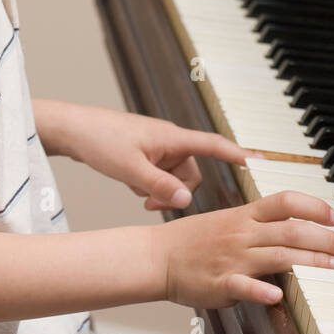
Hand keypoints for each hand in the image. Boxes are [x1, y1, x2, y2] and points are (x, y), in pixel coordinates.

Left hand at [54, 102, 256, 210]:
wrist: (73, 129)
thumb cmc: (100, 140)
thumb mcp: (130, 170)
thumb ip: (159, 186)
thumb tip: (185, 200)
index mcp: (172, 138)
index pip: (214, 145)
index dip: (238, 154)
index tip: (260, 160)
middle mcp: (169, 142)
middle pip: (191, 173)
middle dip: (177, 191)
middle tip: (151, 203)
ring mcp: (157, 148)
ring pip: (174, 177)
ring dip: (161, 190)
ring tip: (138, 194)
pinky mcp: (145, 154)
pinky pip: (159, 176)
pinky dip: (150, 185)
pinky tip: (131, 186)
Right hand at [156, 191, 333, 307]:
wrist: (157, 256)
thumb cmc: (194, 240)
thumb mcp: (230, 220)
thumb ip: (262, 224)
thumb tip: (296, 228)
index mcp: (245, 215)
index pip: (286, 202)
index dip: (314, 207)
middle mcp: (242, 233)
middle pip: (292, 230)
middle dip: (327, 239)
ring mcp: (233, 258)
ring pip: (278, 255)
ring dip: (312, 261)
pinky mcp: (220, 283)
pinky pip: (243, 286)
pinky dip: (262, 290)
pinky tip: (279, 294)